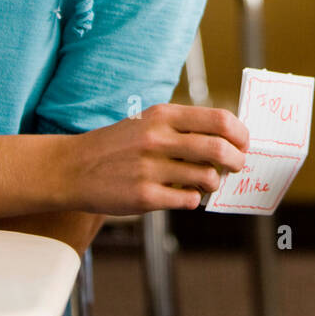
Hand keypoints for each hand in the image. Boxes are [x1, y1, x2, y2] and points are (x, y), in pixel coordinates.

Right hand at [62, 103, 248, 214]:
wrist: (71, 168)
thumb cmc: (117, 145)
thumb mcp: (148, 123)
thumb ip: (184, 128)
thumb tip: (227, 139)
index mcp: (163, 116)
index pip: (219, 119)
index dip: (240, 133)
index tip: (244, 143)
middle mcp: (158, 139)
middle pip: (219, 149)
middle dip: (237, 160)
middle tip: (237, 165)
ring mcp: (150, 169)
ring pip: (206, 177)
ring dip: (214, 182)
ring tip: (206, 182)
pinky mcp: (143, 196)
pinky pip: (187, 200)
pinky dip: (193, 199)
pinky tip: (185, 195)